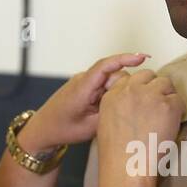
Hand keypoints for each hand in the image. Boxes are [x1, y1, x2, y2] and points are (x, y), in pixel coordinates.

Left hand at [20, 53, 149, 151]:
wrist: (43, 129)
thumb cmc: (62, 129)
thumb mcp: (90, 127)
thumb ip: (111, 112)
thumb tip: (131, 103)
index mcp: (82, 87)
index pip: (105, 66)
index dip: (125, 59)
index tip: (142, 57)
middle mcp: (83, 79)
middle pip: (113, 74)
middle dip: (122, 89)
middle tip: (115, 109)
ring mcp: (84, 82)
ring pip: (110, 81)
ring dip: (115, 94)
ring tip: (104, 111)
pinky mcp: (86, 86)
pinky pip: (104, 85)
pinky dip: (110, 95)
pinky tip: (105, 109)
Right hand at [96, 69, 183, 174]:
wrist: (128, 167)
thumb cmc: (118, 154)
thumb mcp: (107, 124)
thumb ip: (119, 107)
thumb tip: (135, 105)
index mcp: (112, 95)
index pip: (129, 79)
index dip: (139, 89)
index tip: (143, 102)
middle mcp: (130, 90)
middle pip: (147, 75)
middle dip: (154, 87)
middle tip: (157, 107)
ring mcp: (150, 95)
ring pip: (165, 82)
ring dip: (167, 96)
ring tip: (165, 116)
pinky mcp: (167, 104)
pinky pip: (178, 99)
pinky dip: (177, 110)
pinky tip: (171, 125)